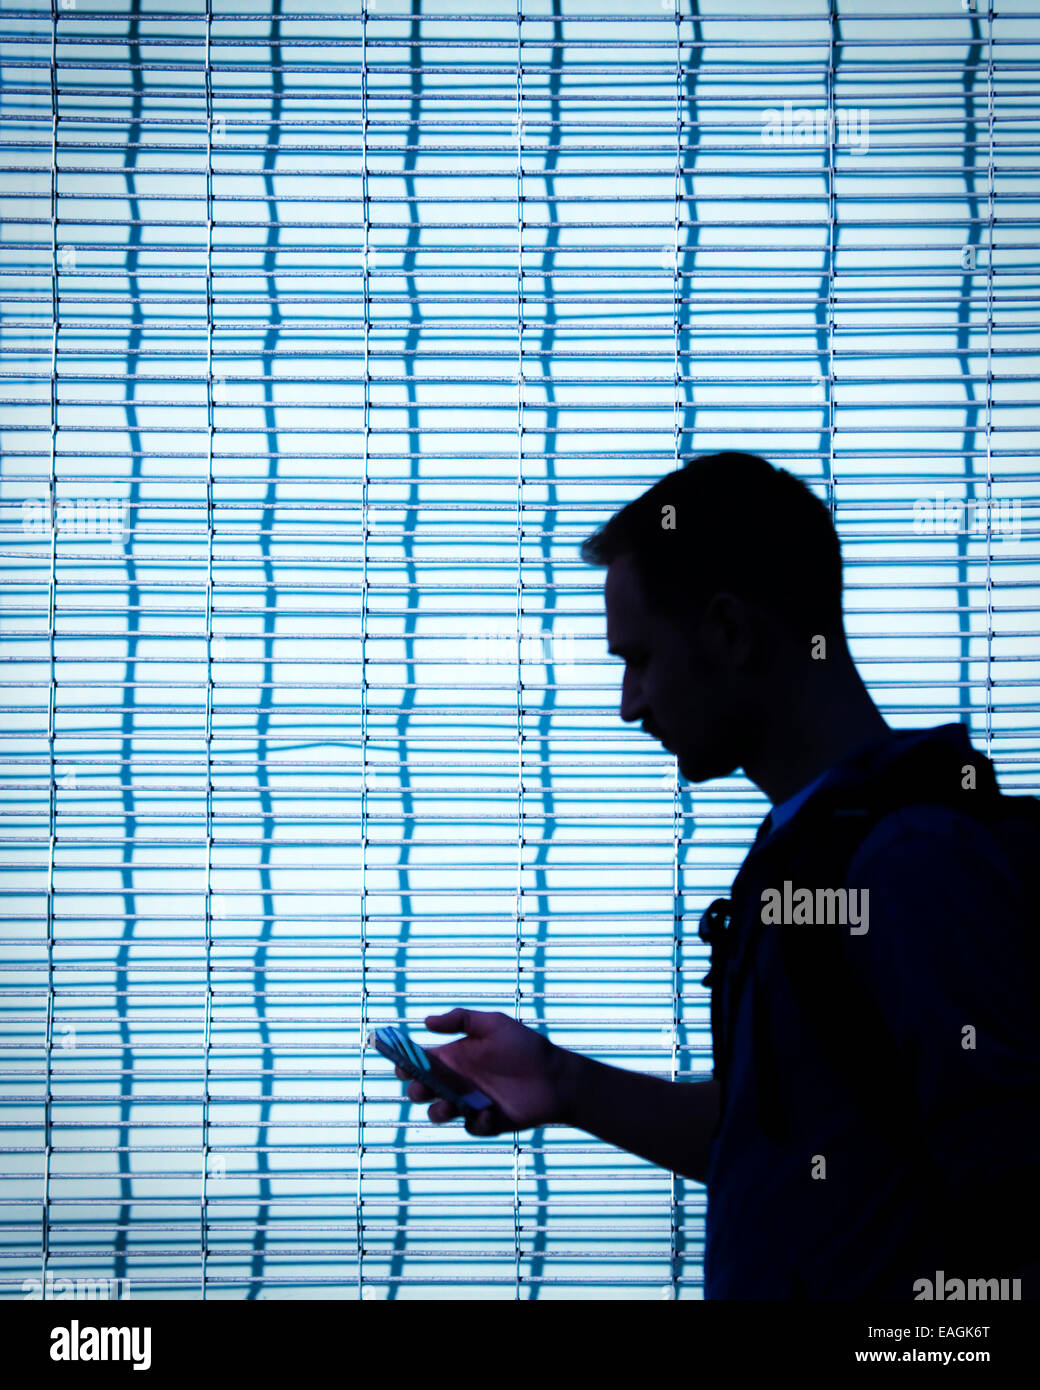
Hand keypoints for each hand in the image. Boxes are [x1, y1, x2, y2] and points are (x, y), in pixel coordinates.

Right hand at [395, 1008, 575, 1136]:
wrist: (557, 1076)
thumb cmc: (525, 1047)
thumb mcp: (494, 1024)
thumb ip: (460, 1019)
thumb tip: (425, 1021)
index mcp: (454, 1057)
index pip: (419, 1062)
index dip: (405, 1063)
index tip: (401, 1062)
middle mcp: (457, 1081)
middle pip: (421, 1090)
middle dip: (416, 1090)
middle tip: (423, 1087)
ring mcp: (470, 1103)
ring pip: (439, 1112)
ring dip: (438, 1111)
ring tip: (450, 1105)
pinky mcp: (487, 1122)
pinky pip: (471, 1127)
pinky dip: (477, 1122)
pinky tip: (490, 1112)